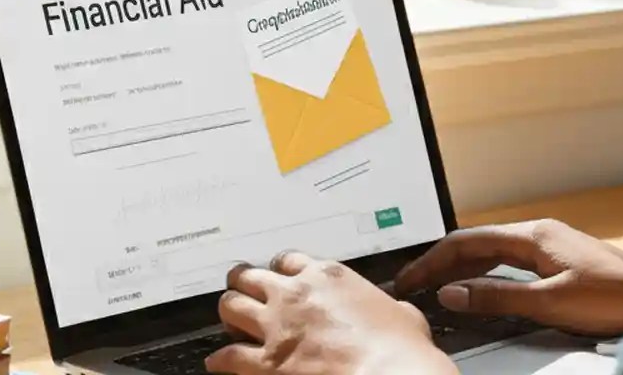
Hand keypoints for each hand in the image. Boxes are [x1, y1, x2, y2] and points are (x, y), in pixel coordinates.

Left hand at [206, 252, 456, 374]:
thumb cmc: (400, 349)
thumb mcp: (403, 314)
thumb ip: (388, 307)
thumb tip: (397, 312)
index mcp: (328, 277)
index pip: (289, 260)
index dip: (282, 270)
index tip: (281, 278)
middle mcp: (295, 294)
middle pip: (251, 276)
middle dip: (245, 283)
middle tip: (244, 291)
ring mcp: (276, 326)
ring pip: (231, 306)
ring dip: (230, 312)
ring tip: (230, 318)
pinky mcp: (265, 362)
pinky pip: (226, 355)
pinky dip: (221, 359)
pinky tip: (219, 362)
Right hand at [395, 219, 622, 336]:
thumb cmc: (614, 295)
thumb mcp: (550, 301)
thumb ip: (498, 296)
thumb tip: (453, 293)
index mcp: (533, 236)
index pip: (467, 241)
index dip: (433, 261)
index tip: (410, 279)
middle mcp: (538, 235)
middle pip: (476, 245)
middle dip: (441, 264)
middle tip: (414, 285)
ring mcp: (549, 248)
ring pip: (492, 255)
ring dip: (461, 270)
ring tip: (436, 288)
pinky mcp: (558, 264)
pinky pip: (508, 265)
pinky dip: (484, 276)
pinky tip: (478, 290)